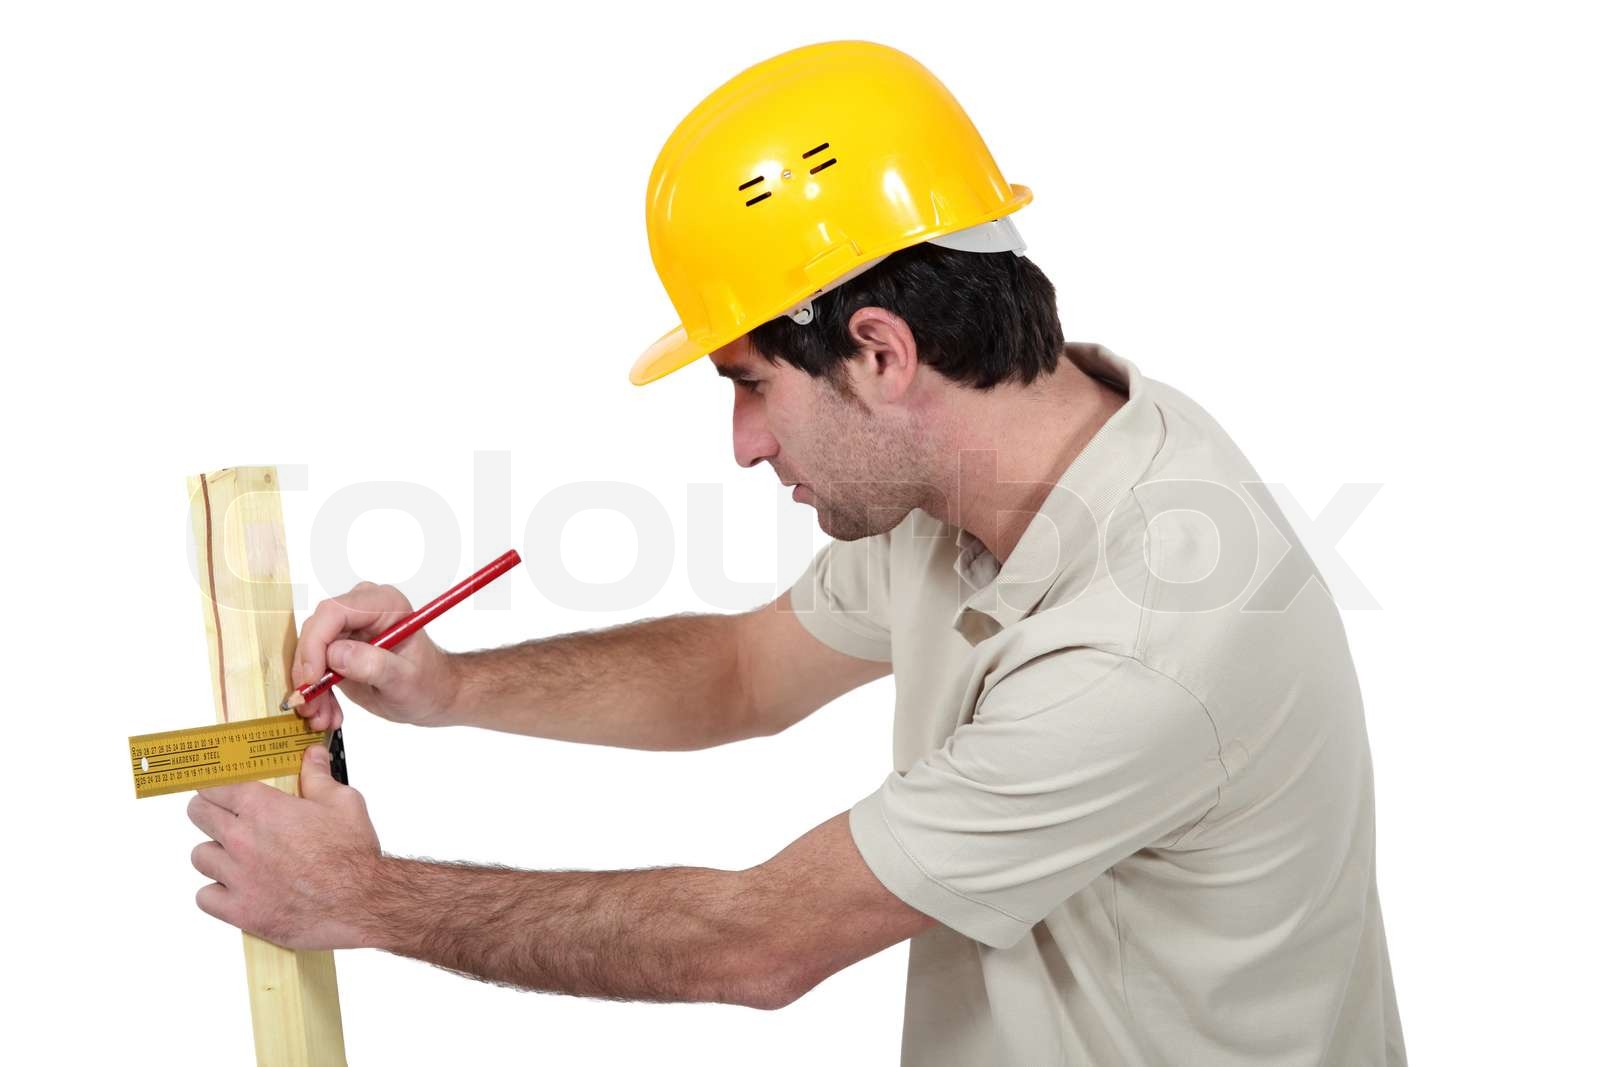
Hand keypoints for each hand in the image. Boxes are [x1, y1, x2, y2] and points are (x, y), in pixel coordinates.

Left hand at [187, 744, 382, 949]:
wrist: (360, 902)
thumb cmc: (352, 854)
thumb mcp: (343, 802)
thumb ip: (319, 776)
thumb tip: (312, 755)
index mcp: (263, 808)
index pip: (214, 785)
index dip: (216, 785)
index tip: (220, 787)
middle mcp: (242, 840)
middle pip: (197, 813)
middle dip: (209, 811)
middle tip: (226, 817)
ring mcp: (237, 877)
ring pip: (199, 856)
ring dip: (216, 854)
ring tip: (237, 857)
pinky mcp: (239, 910)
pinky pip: (204, 897)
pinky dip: (218, 893)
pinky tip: (238, 888)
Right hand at [291, 581, 457, 729]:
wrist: (433, 694)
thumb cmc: (429, 683)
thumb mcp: (405, 680)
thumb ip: (374, 665)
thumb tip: (335, 653)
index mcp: (385, 605)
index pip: (334, 612)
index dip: (316, 644)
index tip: (313, 678)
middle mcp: (364, 608)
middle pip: (315, 630)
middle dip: (308, 671)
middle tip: (311, 706)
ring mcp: (350, 626)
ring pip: (309, 651)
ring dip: (310, 688)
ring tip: (321, 716)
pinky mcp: (339, 646)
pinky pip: (313, 665)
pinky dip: (316, 691)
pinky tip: (327, 712)